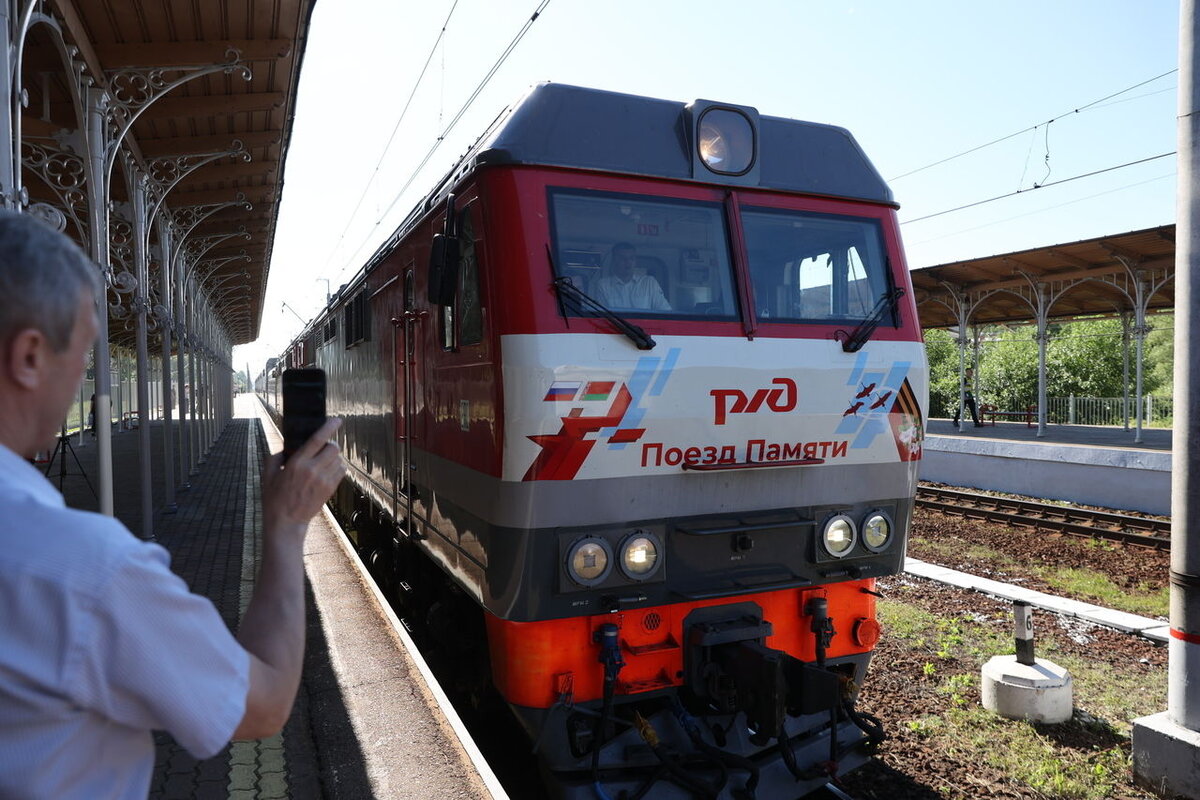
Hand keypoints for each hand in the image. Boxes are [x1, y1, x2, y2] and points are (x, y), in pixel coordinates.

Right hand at [262, 417, 345, 532]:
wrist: (286, 522)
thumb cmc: (274, 498)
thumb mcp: (268, 475)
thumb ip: (274, 457)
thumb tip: (285, 448)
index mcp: (296, 463)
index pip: (317, 440)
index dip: (329, 427)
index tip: (337, 420)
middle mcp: (312, 470)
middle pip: (333, 448)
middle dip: (330, 445)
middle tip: (323, 449)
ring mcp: (323, 480)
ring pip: (339, 460)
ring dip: (333, 458)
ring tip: (323, 463)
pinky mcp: (330, 489)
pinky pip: (341, 471)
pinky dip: (337, 468)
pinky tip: (327, 472)